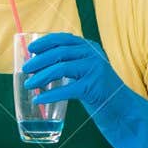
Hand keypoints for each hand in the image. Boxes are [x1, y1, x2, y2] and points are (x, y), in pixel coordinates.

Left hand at [21, 33, 147, 147]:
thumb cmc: (100, 91)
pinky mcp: (94, 87)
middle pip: (60, 52)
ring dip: (41, 76)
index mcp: (90, 48)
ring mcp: (95, 70)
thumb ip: (70, 64)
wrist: (122, 108)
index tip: (31, 49)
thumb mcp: (86, 71)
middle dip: (39, 60)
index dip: (46, 42)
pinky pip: (66, 89)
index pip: (65, 39)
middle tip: (25, 70)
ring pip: (61, 68)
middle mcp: (93, 55)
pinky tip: (39, 99)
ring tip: (29, 85)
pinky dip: (50, 95)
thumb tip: (40, 63)